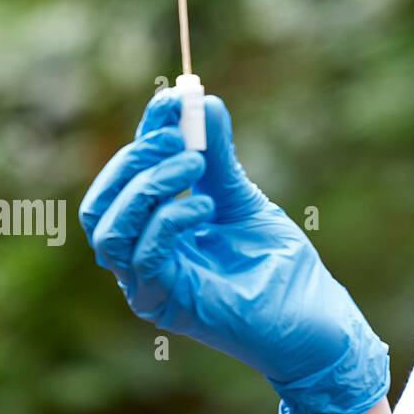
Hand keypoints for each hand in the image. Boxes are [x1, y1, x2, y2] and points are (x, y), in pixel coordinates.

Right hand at [79, 87, 389, 413]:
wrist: (311, 315)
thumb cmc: (276, 261)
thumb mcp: (241, 197)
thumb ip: (218, 156)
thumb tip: (205, 100)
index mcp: (154, 227)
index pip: (127, 175)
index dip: (145, 133)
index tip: (175, 98)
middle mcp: (141, 254)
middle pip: (102, 202)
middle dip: (135, 159)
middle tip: (181, 135)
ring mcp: (148, 282)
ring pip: (109, 228)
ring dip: (148, 184)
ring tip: (195, 163)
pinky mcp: (165, 302)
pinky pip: (142, 256)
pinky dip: (169, 219)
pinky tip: (205, 205)